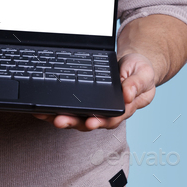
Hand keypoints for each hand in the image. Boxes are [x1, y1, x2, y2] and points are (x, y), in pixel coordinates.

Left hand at [33, 52, 156, 131]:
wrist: (133, 65)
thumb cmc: (140, 71)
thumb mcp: (144, 74)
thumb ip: (136, 84)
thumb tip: (127, 95)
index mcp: (124, 108)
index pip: (111, 118)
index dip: (99, 121)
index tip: (89, 122)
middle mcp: (107, 112)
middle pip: (88, 121)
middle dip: (73, 122)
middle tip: (59, 120)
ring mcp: (95, 108)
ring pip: (76, 117)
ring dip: (61, 117)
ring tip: (45, 114)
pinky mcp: (85, 102)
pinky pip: (70, 108)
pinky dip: (56, 108)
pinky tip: (43, 107)